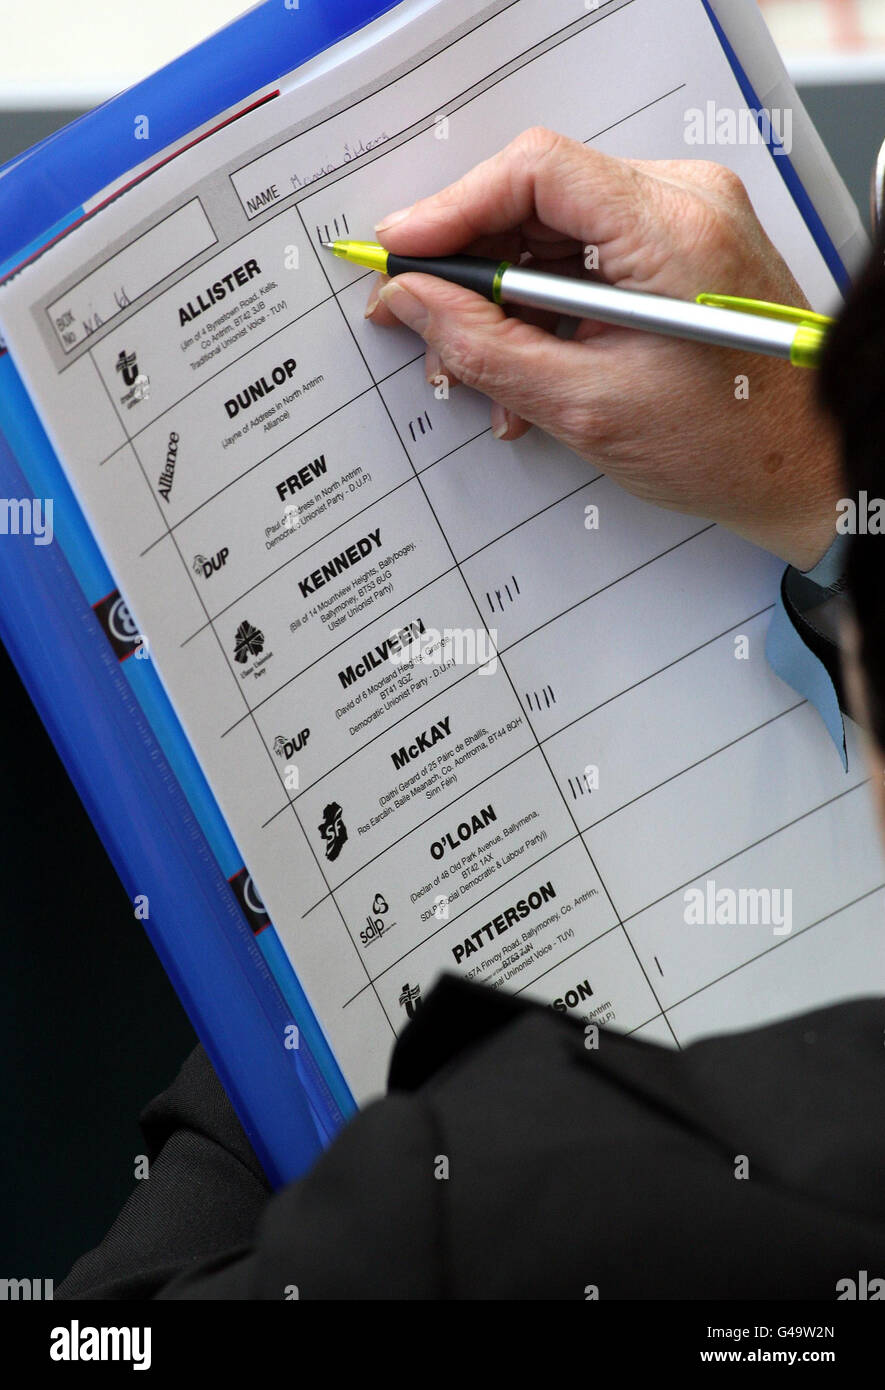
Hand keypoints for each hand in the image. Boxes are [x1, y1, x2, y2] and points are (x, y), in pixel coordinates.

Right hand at [366, 127, 841, 570]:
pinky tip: (530, 368)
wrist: (804, 472)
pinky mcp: (682, 253)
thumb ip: (488, 349)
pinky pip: (589, 259)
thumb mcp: (588, 407)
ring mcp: (688, 224)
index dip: (453, 207)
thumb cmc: (730, 448)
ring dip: (508, 301)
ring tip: (483, 372)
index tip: (402, 253)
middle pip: (541, 200)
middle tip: (425, 322)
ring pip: (556, 235)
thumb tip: (416, 303)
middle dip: (473, 267)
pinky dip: (547, 309)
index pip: (537, 171)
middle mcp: (686, 204)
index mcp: (673, 229)